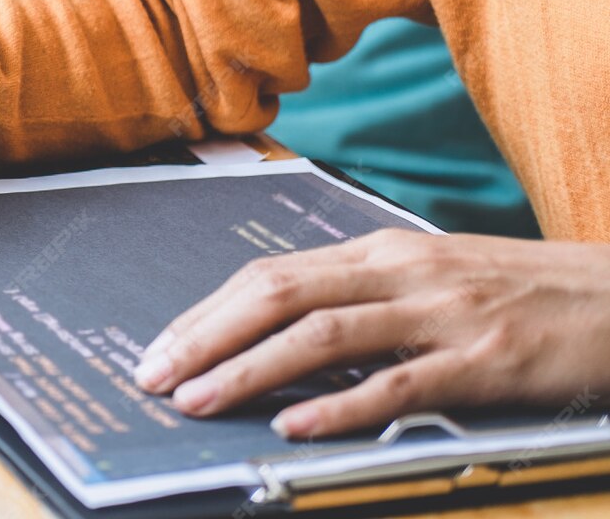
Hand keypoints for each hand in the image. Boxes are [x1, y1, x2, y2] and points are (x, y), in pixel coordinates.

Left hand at [134, 229, 609, 438]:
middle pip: (279, 294)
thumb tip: (281, 333)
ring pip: (324, 334)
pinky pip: (400, 384)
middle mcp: (402, 271)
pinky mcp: (485, 361)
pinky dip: (341, 406)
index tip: (159, 347)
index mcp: (382, 250)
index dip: (207, 312)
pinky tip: (294, 426)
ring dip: (250, 369)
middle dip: (206, 336)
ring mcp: (443, 314)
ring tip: (198, 400)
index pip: (270, 274)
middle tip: (154, 375)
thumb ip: (363, 299)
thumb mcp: (433, 279)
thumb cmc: (523, 294)